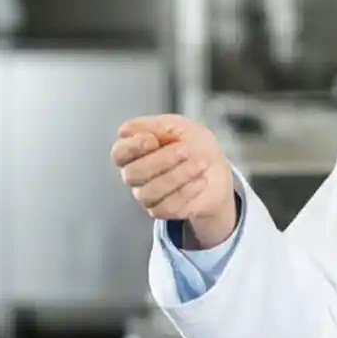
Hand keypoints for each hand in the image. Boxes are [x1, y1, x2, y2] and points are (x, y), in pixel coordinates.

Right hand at [111, 114, 236, 248]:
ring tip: (199, 164)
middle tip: (185, 150)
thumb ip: (155, 126)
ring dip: (178, 176)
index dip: (133, 147)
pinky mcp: (162, 211)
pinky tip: (201, 180)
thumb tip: (127, 131)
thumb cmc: (194, 144)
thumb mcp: (179, 126)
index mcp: (134, 151)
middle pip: (132, 174)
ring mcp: (146, 195)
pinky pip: (168, 207)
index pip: (119, 153)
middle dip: (161, 160)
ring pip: (150, 192)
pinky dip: (187, 192)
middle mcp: (135, 175)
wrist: (217, 169)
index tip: (153, 139)